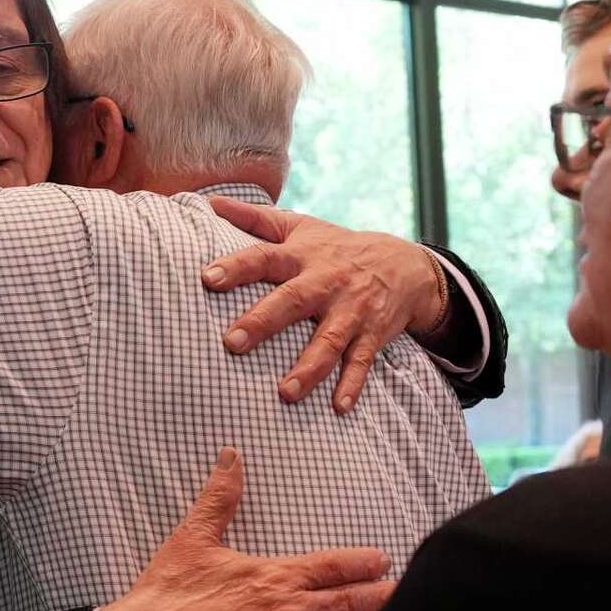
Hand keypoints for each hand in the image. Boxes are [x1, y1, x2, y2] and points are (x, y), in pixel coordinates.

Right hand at [95, 448, 395, 610]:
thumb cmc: (167, 597)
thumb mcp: (192, 540)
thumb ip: (220, 498)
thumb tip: (231, 456)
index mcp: (275, 577)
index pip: (336, 567)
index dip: (366, 563)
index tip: (382, 560)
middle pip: (354, 603)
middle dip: (383, 595)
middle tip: (404, 590)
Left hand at [202, 197, 447, 413]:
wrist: (403, 264)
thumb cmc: (336, 247)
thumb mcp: (299, 227)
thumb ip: (254, 219)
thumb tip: (209, 202)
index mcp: (303, 256)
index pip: (264, 257)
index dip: (237, 266)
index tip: (207, 278)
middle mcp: (326, 282)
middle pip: (292, 301)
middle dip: (263, 322)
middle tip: (231, 344)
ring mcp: (351, 310)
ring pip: (329, 340)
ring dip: (309, 367)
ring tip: (285, 393)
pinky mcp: (372, 335)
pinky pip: (362, 362)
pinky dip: (353, 385)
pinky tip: (339, 408)